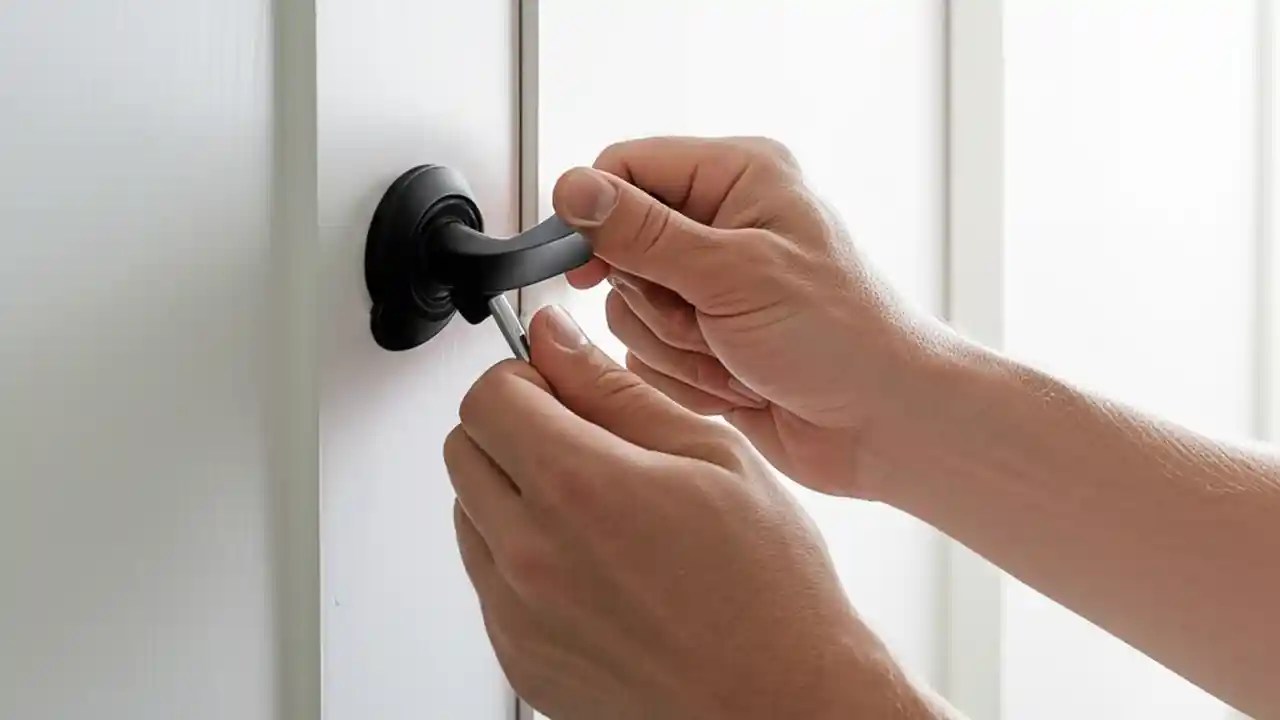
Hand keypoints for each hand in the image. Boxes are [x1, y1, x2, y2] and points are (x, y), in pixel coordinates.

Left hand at [446, 306, 940, 719]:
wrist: (781, 703)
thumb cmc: (768, 592)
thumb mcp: (712, 455)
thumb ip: (615, 390)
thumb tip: (556, 340)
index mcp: (578, 487)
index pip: (486, 397)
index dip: (524, 379)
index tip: (559, 390)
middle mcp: (531, 554)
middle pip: (464, 449)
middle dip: (512, 429)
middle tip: (581, 445)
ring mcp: (517, 615)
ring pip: (468, 515)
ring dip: (513, 495)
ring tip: (597, 514)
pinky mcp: (519, 658)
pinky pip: (488, 582)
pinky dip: (522, 559)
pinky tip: (594, 567)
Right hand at [553, 137, 951, 496]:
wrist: (883, 424)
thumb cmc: (842, 338)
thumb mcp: (734, 273)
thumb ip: (644, 232)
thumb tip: (573, 188)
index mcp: (739, 177)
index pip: (625, 169)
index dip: (596, 217)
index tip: (588, 266)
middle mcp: (723, 224)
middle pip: (620, 249)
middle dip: (660, 302)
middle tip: (713, 321)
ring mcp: (711, 286)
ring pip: (629, 310)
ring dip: (678, 347)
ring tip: (738, 356)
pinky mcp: (704, 339)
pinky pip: (647, 356)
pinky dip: (687, 379)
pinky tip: (740, 382)